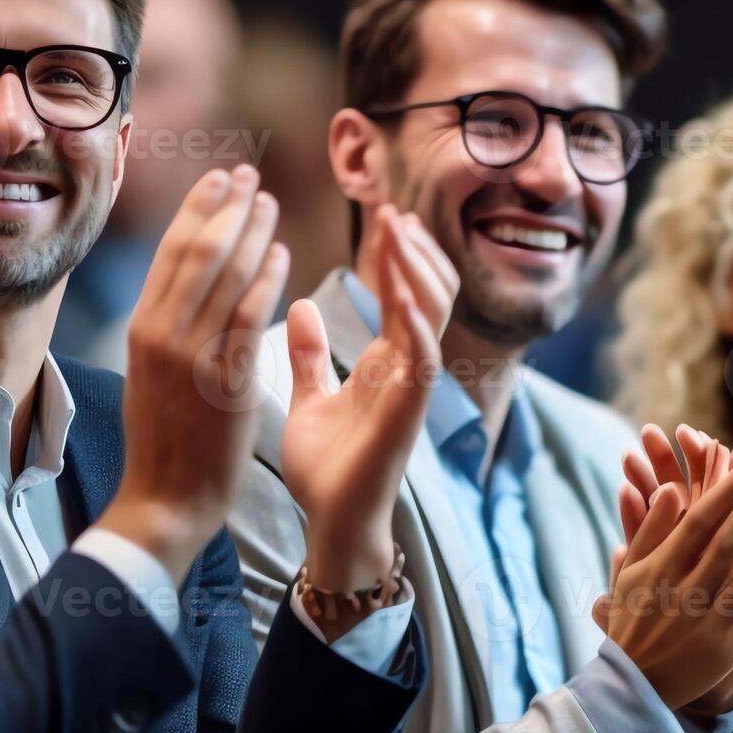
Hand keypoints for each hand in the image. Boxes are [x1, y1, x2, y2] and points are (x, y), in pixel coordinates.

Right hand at [97, 165, 288, 583]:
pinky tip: (282, 253)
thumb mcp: (151, 375)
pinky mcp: (223, 380)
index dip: (197, 211)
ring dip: (250, 232)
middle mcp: (161, 334)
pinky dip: (265, 279)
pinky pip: (247, 317)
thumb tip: (186, 294)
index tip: (220, 181)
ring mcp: (191, 356)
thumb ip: (168, 331)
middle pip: (196, 253)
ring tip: (270, 203)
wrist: (165, 500)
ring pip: (222, 276)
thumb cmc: (165, 443)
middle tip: (251, 175)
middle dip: (225, 208)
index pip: (170, 254)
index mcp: (142, 329)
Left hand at [281, 205, 457, 636]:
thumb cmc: (326, 469)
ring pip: (432, 313)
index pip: (402, 292)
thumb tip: (300, 307)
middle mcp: (408, 367)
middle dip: (415, 250)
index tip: (385, 215)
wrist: (331, 522)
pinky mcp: (409, 410)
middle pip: (429, 291)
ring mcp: (414, 386)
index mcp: (387, 360)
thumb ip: (310, 355)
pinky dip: (417, 324)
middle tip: (395, 210)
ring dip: (417, 270)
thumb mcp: (308, 398)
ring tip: (398, 231)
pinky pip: (423, 358)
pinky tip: (404, 296)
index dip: (397, 254)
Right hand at [615, 425, 732, 713]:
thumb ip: (651, 530)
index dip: (726, 493)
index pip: (698, 523)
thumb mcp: (631, 573)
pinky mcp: (727, 649)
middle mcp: (684, 594)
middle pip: (727, 543)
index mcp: (660, 570)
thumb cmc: (633, 619)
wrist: (633, 687)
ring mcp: (707, 623)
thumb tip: (673, 487)